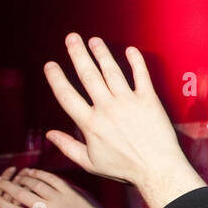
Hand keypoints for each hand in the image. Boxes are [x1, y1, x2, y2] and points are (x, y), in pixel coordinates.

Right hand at [0, 168, 107, 207]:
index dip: (0, 203)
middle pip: (22, 195)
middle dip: (6, 187)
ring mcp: (60, 198)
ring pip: (35, 184)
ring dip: (21, 178)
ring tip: (13, 176)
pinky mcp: (69, 190)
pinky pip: (51, 178)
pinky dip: (39, 173)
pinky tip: (30, 172)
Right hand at [43, 35, 200, 207]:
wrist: (157, 169)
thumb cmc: (124, 169)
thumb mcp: (90, 162)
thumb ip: (68, 147)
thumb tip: (49, 134)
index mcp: (90, 124)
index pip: (67, 95)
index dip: (56, 78)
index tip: (50, 65)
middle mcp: (107, 109)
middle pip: (88, 75)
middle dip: (78, 54)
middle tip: (71, 38)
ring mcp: (129, 102)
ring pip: (112, 71)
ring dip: (102, 53)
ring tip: (94, 40)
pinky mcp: (149, 100)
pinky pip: (141, 76)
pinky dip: (136, 61)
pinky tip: (130, 50)